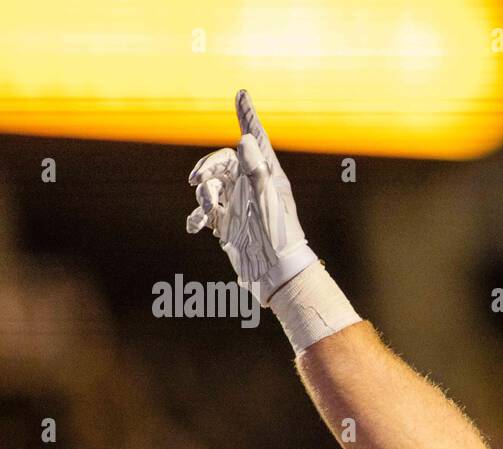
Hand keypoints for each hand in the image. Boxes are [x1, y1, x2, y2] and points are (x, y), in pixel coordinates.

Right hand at [186, 90, 316, 304]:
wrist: (277, 274)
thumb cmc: (279, 237)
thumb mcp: (267, 200)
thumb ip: (255, 170)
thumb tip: (245, 138)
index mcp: (268, 175)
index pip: (255, 139)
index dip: (247, 116)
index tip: (242, 93)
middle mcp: (252, 185)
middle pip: (223, 162)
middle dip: (207, 168)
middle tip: (196, 180)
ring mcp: (239, 203)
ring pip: (210, 185)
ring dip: (202, 194)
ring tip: (205, 209)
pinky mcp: (227, 222)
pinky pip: (205, 212)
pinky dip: (197, 217)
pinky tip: (196, 226)